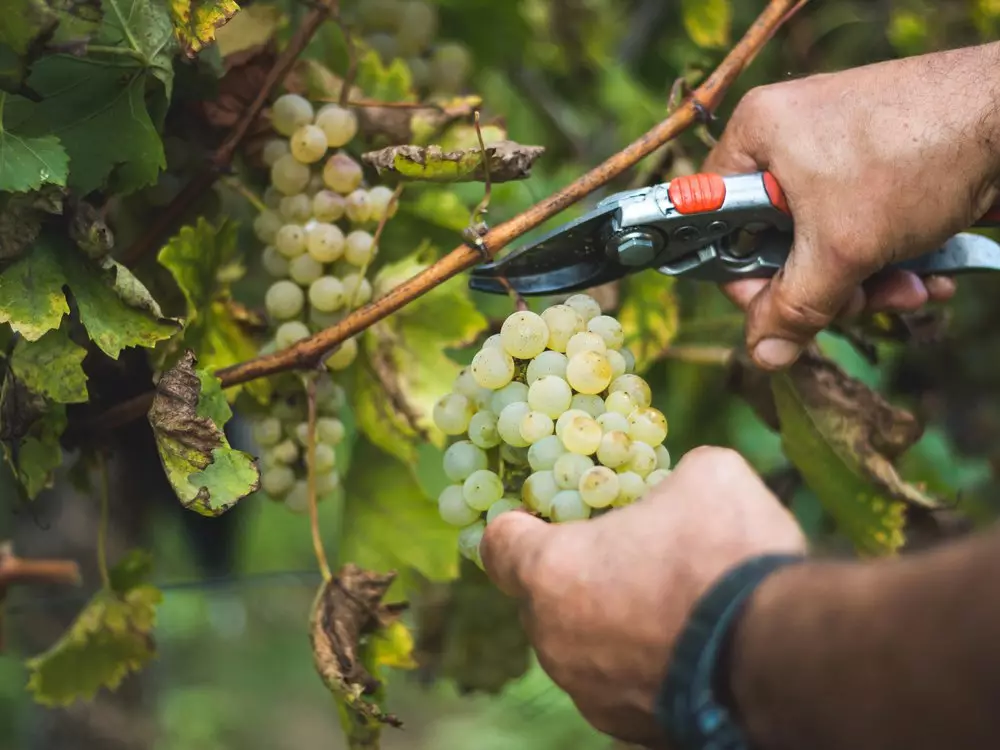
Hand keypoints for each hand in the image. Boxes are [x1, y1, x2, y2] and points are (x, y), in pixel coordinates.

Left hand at [479, 447, 806, 745]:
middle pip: (543, 596)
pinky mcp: (628, 728)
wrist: (784, 655)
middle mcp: (553, 640)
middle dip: (579, 573)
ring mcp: (588, 692)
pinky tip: (690, 646)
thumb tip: (683, 485)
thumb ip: (672, 476)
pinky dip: (643, 663)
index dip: (522, 524)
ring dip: (612, 621)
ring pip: (581, 644)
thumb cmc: (727, 556)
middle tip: (631, 554)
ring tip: (672, 603)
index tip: (550, 516)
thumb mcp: (708, 475)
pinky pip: (619, 682)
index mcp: (550, 572)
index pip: (498, 543)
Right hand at [703, 42, 999, 370]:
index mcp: (757, 137)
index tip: (778, 309)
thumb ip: (795, 307)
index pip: (717, 224)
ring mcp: (835, 154)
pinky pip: (861, 230)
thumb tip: (762, 355)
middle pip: (777, 245)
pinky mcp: (878, 168)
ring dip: (868, 284)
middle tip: (859, 302)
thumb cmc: (918, 156)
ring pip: (824, 246)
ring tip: (913, 291)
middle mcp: (788, 141)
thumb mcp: (843, 246)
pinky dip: (891, 261)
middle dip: (826, 287)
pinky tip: (930, 275)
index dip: (744, 276)